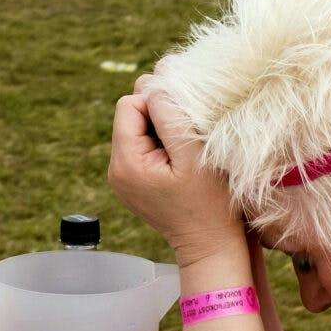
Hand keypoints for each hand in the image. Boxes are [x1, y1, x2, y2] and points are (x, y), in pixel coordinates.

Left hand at [107, 80, 239, 269]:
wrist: (213, 247)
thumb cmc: (211, 205)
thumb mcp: (195, 156)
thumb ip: (171, 117)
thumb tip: (154, 83)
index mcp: (125, 162)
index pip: (130, 103)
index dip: (158, 103)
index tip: (185, 123)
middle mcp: (116, 169)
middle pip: (131, 114)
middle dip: (160, 115)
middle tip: (188, 136)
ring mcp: (123, 177)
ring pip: (138, 127)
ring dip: (163, 129)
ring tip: (187, 151)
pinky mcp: (135, 181)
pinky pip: (143, 145)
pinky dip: (163, 143)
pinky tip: (183, 161)